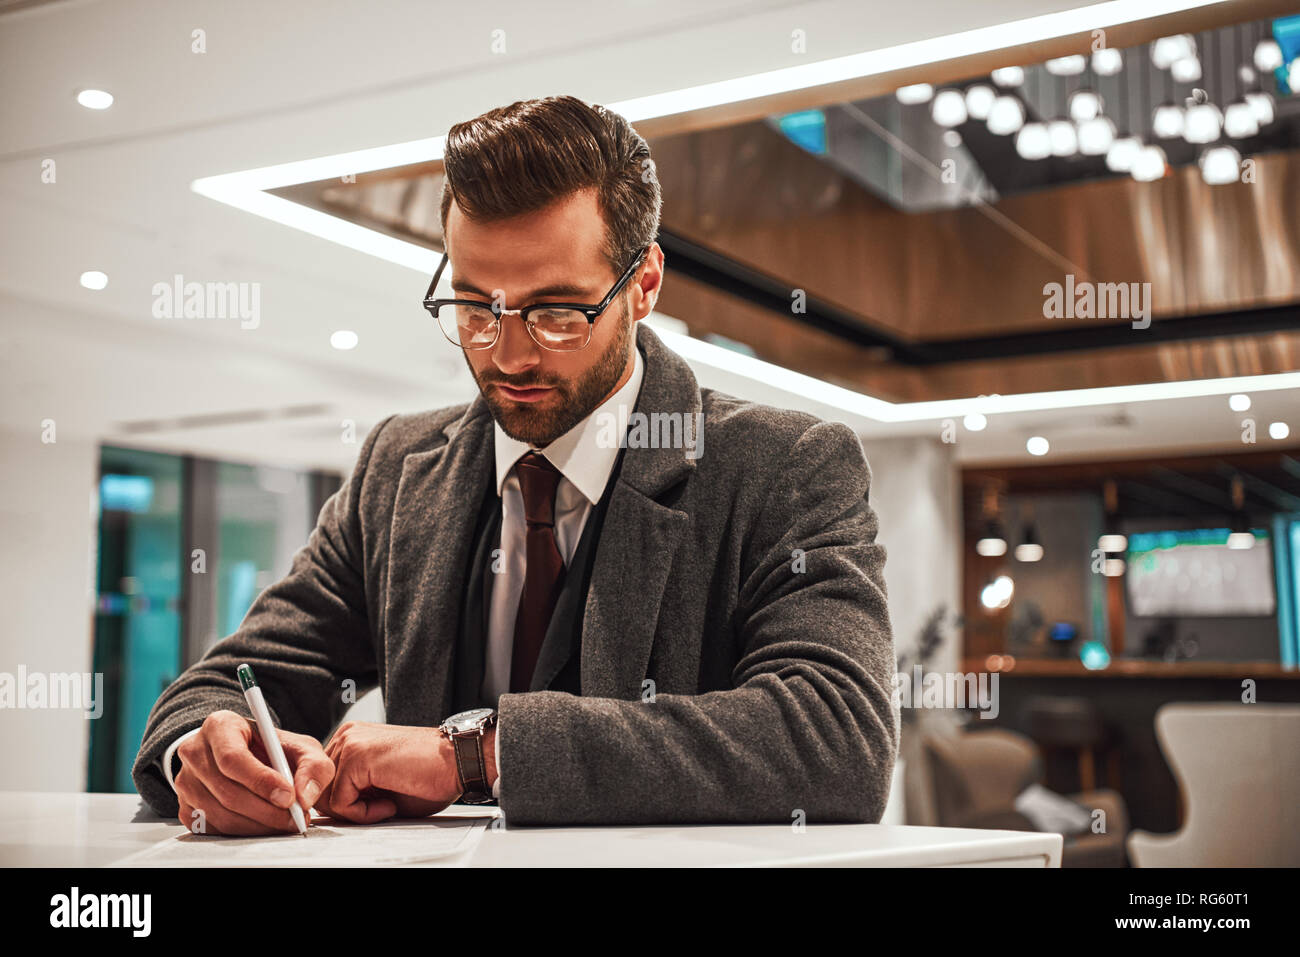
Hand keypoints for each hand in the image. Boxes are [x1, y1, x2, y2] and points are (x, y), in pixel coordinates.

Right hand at [175, 709, 333, 835]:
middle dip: (267, 810)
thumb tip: (304, 795)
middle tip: (296, 818)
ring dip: (259, 825)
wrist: (248, 756)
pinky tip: (265, 826)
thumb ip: (313, 765)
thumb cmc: (272, 749)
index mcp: (219, 726)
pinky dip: (244, 833)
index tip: (289, 796)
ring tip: (286, 823)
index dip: (261, 781)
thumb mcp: (300, 746)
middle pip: (228, 791)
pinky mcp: (186, 807)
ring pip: (221, 814)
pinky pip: (214, 829)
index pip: (233, 758)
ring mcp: (185, 782)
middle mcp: (195, 752)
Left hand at [316, 721, 473, 823]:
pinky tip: (389, 804)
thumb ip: (353, 791)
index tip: (376, 805)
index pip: (324, 782)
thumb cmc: (429, 774)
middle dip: (348, 809)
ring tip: (386, 805)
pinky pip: (339, 802)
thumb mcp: (380, 785)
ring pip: (326, 797)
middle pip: (321, 790)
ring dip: (357, 812)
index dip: (347, 804)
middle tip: (382, 807)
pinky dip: (363, 814)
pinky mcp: (357, 757)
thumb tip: (328, 811)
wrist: (458, 761)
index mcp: (353, 739)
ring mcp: (350, 743)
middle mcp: (348, 736)